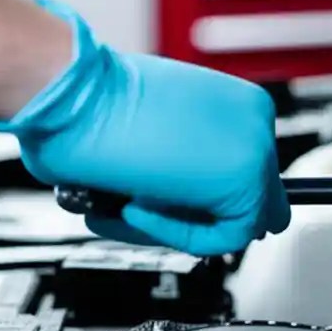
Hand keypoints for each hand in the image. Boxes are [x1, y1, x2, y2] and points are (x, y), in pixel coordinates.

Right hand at [0, 0, 289, 255]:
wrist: (75, 95)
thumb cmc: (96, 101)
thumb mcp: (156, 120)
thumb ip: (184, 150)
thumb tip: (186, 185)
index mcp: (237, 100)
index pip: (247, 168)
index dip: (203, 193)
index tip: (163, 198)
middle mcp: (255, 120)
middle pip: (256, 196)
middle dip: (204, 211)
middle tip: (152, 211)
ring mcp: (256, 148)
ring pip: (244, 221)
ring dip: (185, 225)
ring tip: (128, 207)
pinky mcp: (245, 181)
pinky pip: (228, 235)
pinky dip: (181, 234)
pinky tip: (134, 209)